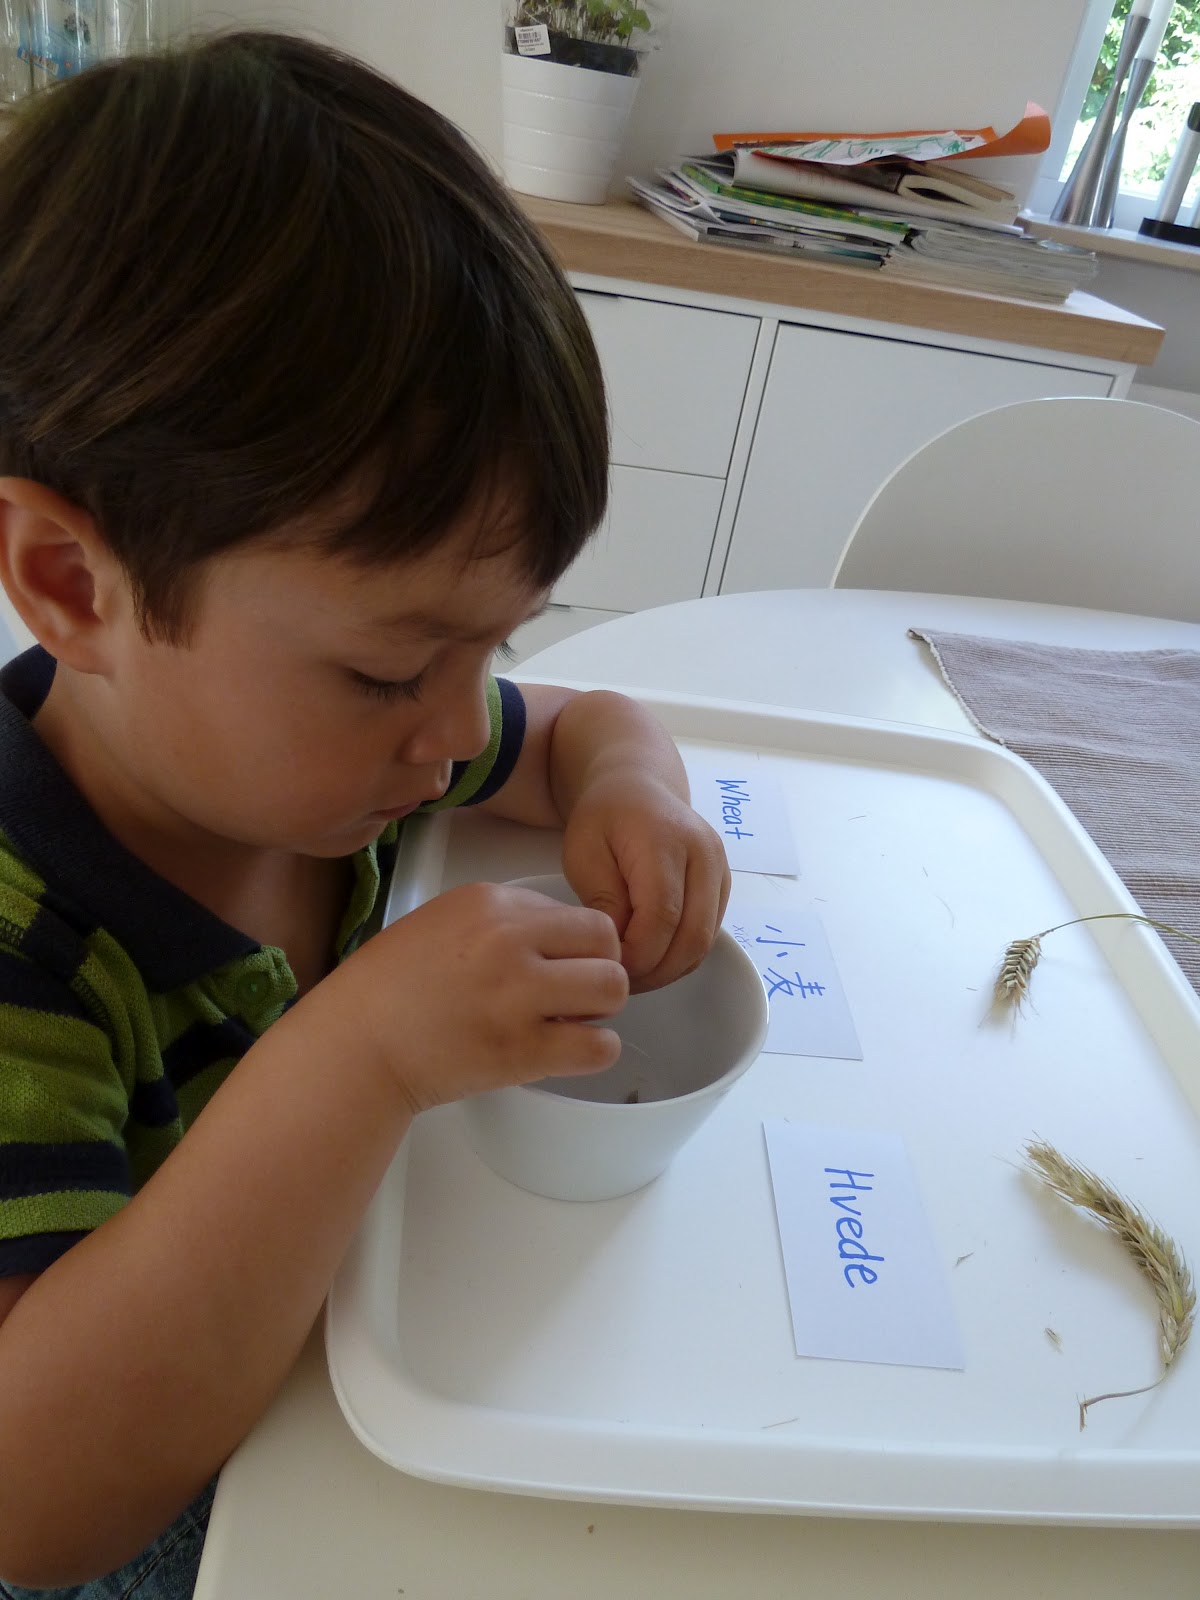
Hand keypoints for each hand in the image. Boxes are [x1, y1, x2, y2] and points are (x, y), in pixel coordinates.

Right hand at [316, 883, 628, 1116]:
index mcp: (490, 903)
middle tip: (571, 997)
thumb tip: (557, 934)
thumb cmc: (390, 991)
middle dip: (597, 971)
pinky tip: (566, 1051)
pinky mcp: (522, 1049)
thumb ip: (501, 921)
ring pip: (612, 989)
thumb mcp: (441, 922)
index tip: (558, 968)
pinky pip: (599, 1046)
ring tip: (567, 1023)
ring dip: (598, 1010)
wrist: (356, 1046)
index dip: (577, 947)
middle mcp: (509, 940)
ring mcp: (517, 995)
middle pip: (606, 943)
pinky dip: (594, 1051)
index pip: (578, 915)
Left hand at [561, 772, 730, 992]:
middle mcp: (704, 854)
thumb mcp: (584, 852)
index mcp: (666, 840)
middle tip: (618, 982)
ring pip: (704, 941)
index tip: (606, 967)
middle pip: (692, 935)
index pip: (662, 916)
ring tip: (632, 974)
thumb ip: (603, 900)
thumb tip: (619, 951)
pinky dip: (681, 956)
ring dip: (669, 968)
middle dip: (654, 971)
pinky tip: (650, 958)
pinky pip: (707, 934)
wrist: (638, 787)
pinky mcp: (723, 885)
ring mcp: (720, 870)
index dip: (637, 955)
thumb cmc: (604, 818)